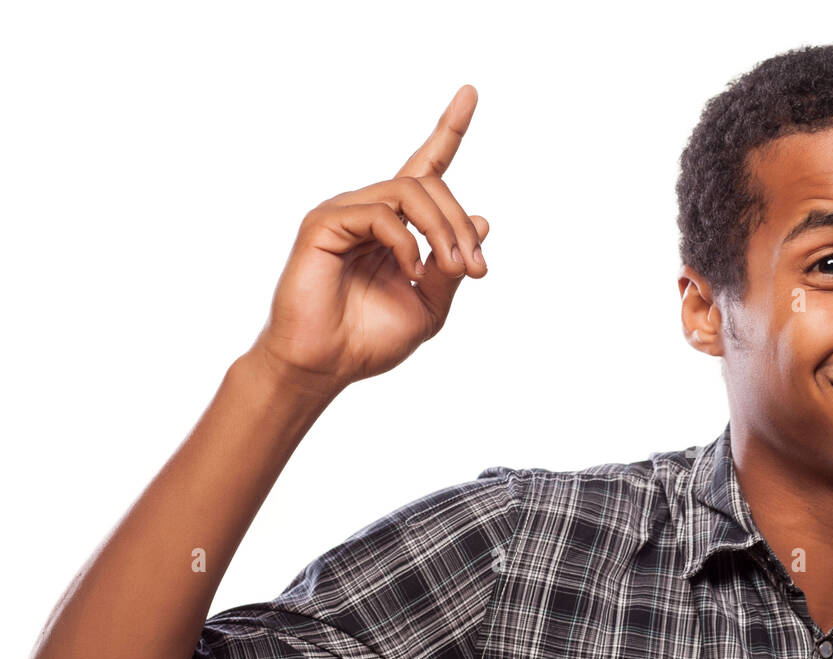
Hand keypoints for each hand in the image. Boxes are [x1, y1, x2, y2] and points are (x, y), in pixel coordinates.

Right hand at [251, 84, 488, 396]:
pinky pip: (381, 214)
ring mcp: (345, 212)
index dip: (449, 129)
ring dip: (444, 230)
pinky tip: (411, 273)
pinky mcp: (325, 223)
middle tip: (475, 270)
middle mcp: (371, 210)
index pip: (426, 166)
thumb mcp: (429, 307)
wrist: (326, 365)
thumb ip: (452, 269)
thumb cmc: (369, 340)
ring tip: (453, 270)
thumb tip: (482, 220)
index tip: (470, 92)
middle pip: (431, 183)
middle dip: (462, 224)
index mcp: (397, 225)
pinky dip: (408, 243)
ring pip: (411, 190)